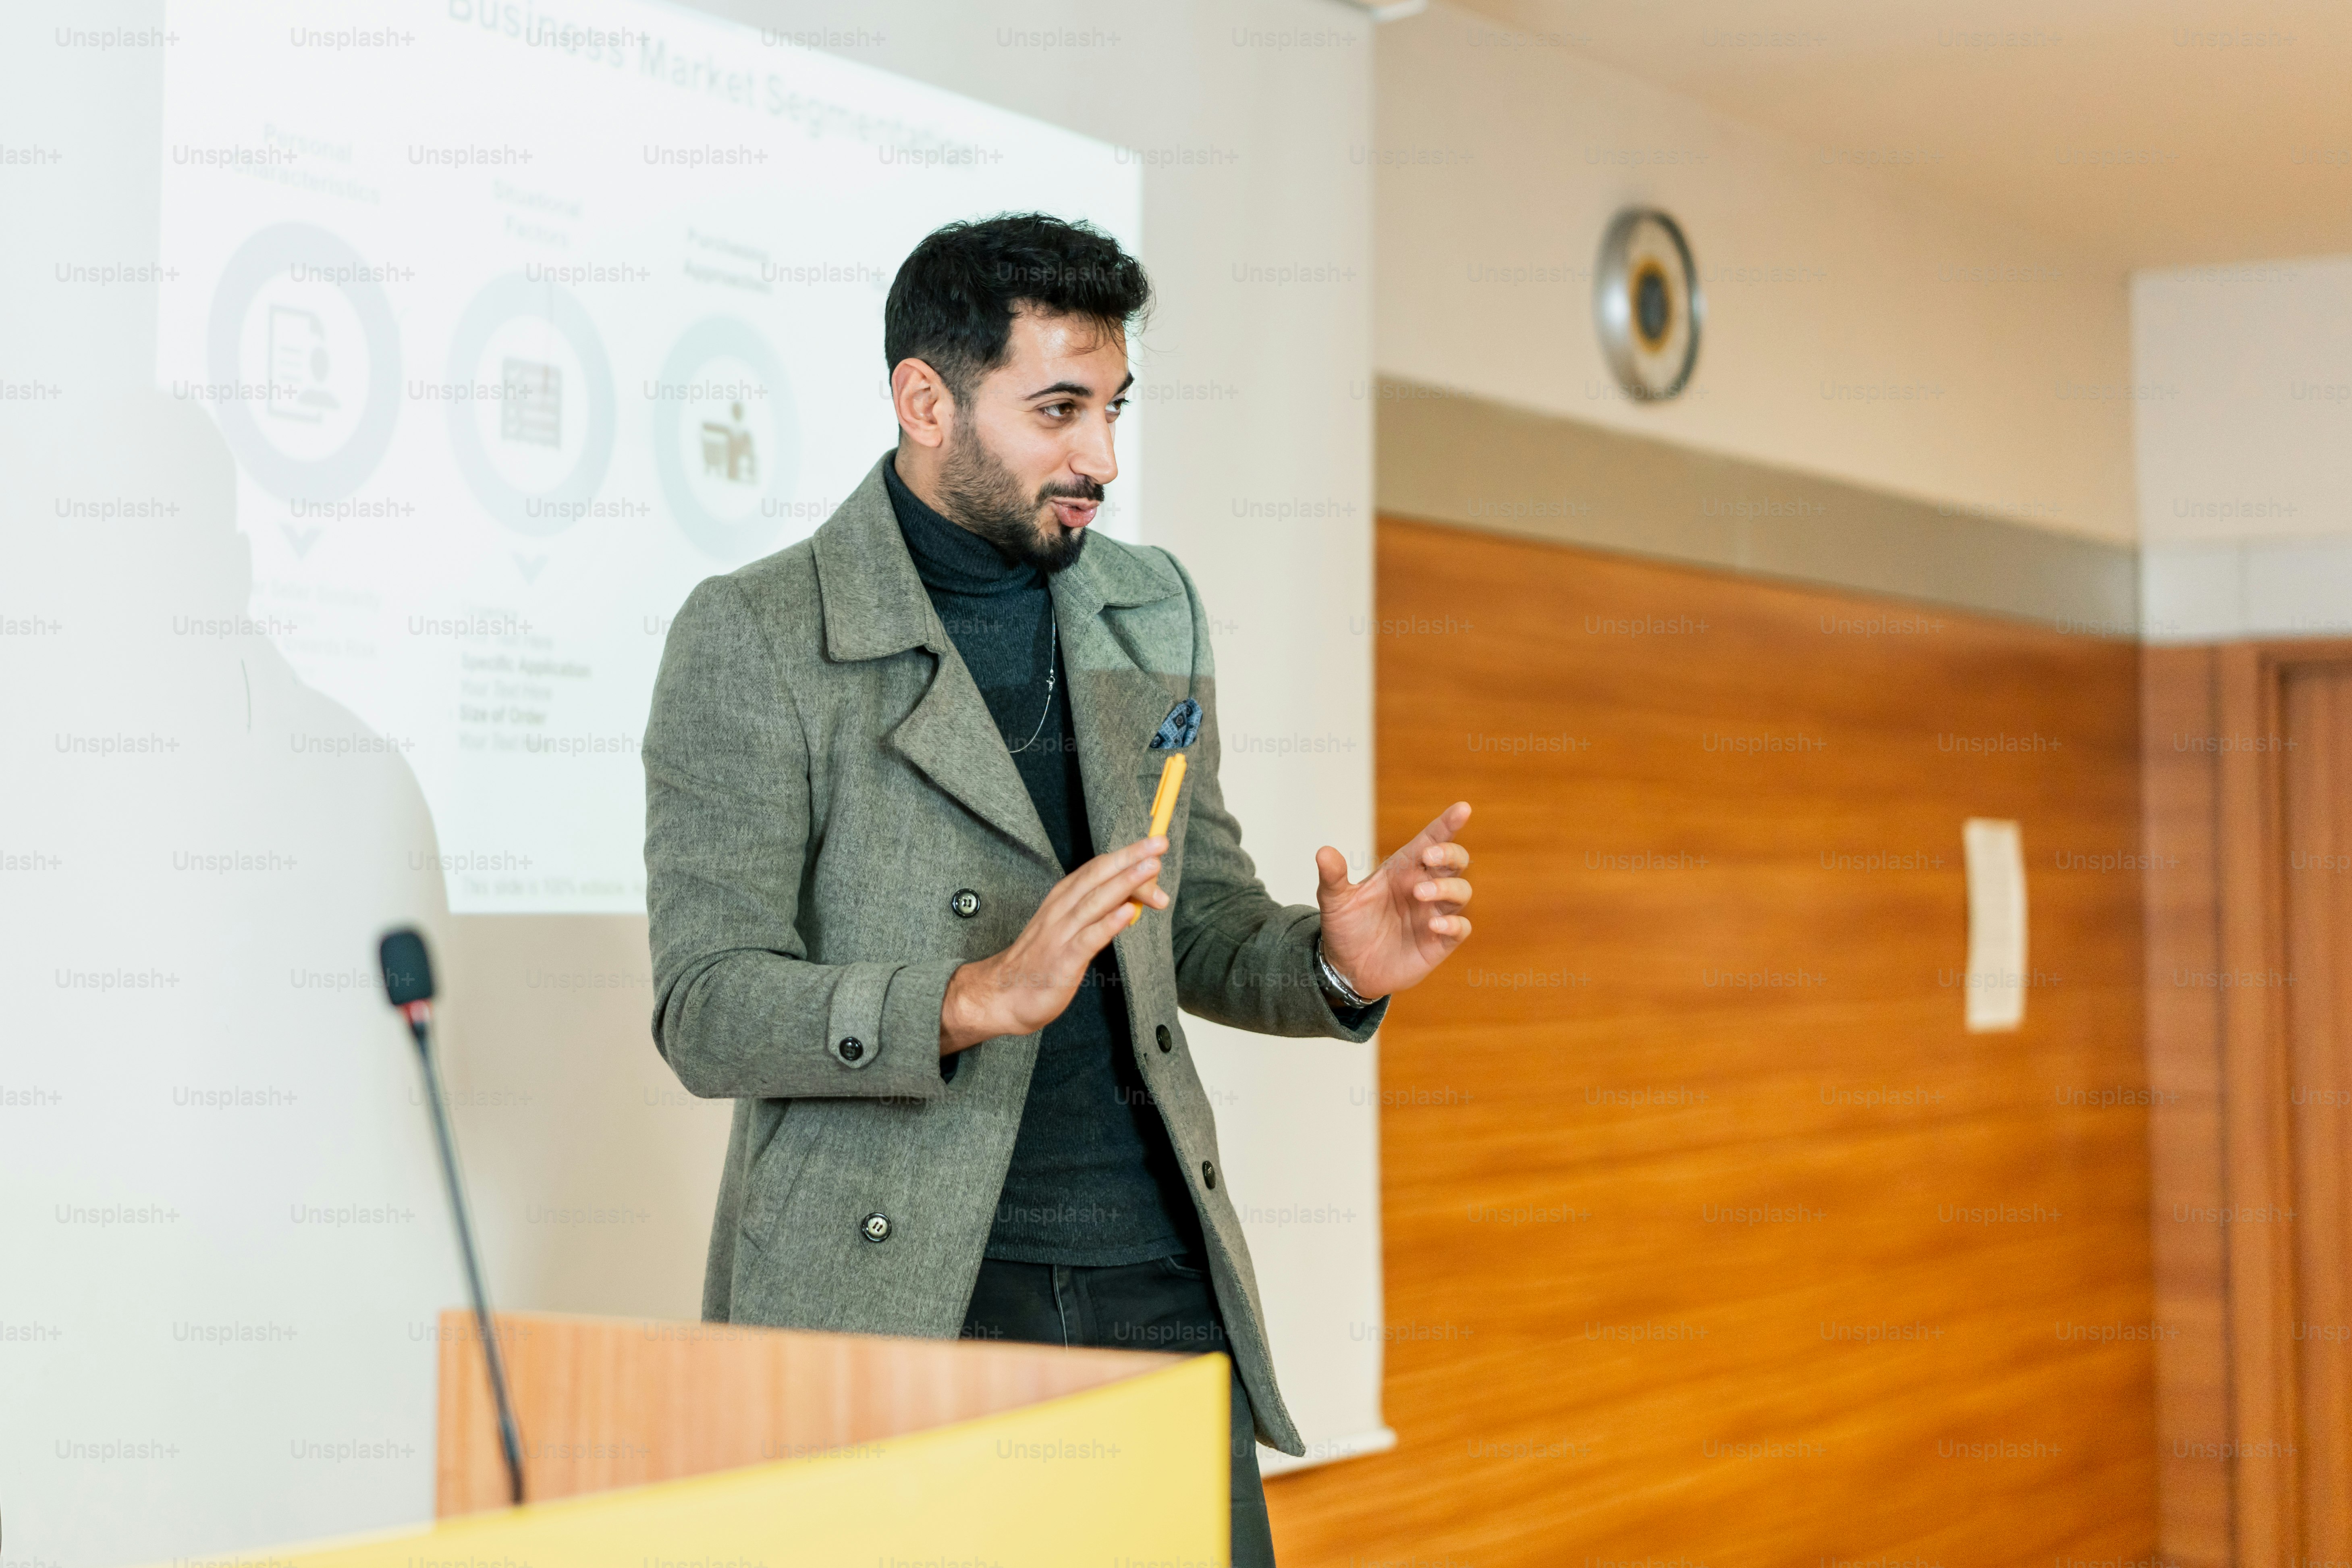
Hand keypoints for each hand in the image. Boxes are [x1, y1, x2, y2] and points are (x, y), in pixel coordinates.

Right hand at [939, 835, 1168, 1053]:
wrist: (1002, 994)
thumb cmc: (1039, 960)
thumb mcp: (1066, 928)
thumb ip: (1094, 912)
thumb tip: (1130, 899)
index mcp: (1062, 899)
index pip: (1096, 869)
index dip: (1125, 855)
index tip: (1152, 844)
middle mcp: (1061, 910)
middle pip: (1098, 876)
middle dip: (1130, 857)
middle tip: (1159, 843)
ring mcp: (1061, 934)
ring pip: (1096, 901)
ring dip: (1125, 882)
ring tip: (1151, 867)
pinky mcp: (1063, 960)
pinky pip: (1088, 939)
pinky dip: (1108, 923)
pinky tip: (1127, 912)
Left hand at [1313, 802, 1473, 1000]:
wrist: (1347, 969)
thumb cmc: (1347, 928)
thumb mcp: (1334, 901)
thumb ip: (1332, 877)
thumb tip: (1323, 852)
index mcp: (1402, 869)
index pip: (1431, 840)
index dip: (1448, 824)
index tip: (1462, 809)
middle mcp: (1423, 886)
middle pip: (1455, 861)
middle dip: (1449, 853)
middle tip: (1429, 857)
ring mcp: (1434, 913)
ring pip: (1461, 890)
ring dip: (1446, 888)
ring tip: (1419, 894)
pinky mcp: (1439, 942)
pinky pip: (1461, 927)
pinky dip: (1453, 924)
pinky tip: (1434, 925)